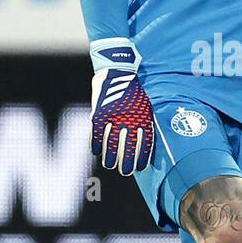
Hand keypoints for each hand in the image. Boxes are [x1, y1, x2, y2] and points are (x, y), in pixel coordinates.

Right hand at [89, 39, 154, 174]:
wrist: (118, 71)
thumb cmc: (133, 91)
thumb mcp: (145, 105)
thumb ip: (144, 123)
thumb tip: (146, 145)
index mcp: (142, 118)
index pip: (143, 144)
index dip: (141, 158)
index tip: (140, 168)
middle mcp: (129, 120)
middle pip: (127, 147)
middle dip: (126, 162)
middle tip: (124, 171)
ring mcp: (113, 118)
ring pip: (111, 144)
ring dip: (110, 157)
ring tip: (110, 165)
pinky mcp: (99, 114)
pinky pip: (96, 134)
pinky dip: (95, 144)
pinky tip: (96, 151)